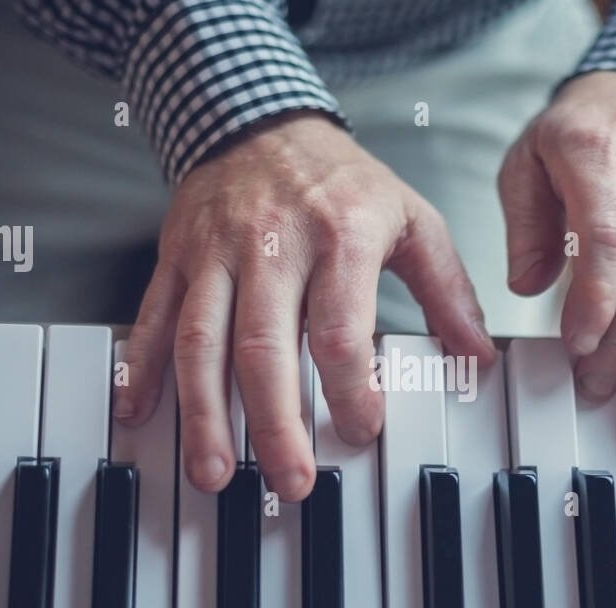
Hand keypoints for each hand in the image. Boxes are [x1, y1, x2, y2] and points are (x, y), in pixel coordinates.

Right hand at [116, 112, 495, 499]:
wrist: (257, 118)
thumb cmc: (340, 180)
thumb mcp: (411, 218)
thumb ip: (447, 290)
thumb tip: (477, 355)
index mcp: (340, 235)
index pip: (340, 329)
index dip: (351, 389)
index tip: (362, 430)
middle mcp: (272, 243)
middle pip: (264, 345)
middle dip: (274, 422)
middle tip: (290, 482)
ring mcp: (216, 251)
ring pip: (202, 339)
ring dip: (204, 412)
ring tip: (215, 471)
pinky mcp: (176, 256)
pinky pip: (155, 315)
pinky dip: (143, 367)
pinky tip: (139, 414)